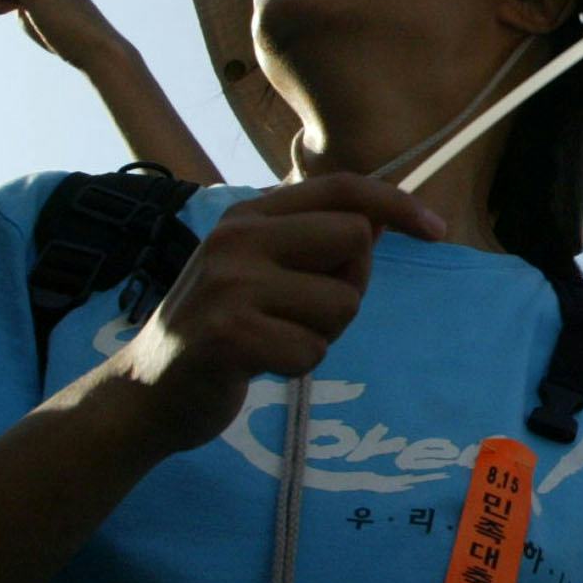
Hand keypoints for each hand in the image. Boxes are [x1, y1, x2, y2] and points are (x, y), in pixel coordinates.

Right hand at [95, 175, 443, 457]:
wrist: (145, 394)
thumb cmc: (217, 331)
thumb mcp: (256, 269)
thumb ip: (310, 242)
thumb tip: (383, 218)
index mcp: (249, 215)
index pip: (342, 188)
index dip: (397, 204)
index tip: (437, 231)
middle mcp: (238, 237)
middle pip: (355, 242)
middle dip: (349, 286)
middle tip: (303, 314)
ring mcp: (231, 284)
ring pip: (342, 303)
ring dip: (321, 335)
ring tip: (274, 340)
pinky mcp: (230, 335)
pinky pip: (313, 351)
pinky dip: (298, 367)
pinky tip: (259, 366)